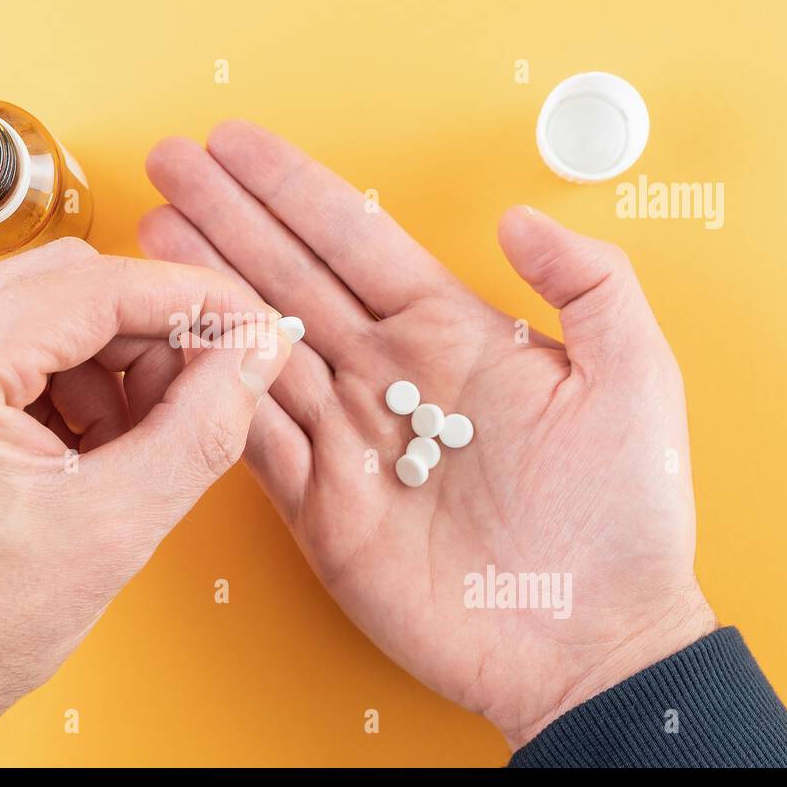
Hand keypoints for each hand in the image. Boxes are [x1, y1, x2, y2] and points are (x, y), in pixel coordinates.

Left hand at [0, 238, 293, 765]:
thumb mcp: (108, 528)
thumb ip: (201, 428)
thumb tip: (252, 356)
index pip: (100, 284)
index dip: (195, 302)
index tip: (253, 326)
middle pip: (73, 288)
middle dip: (152, 340)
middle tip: (205, 398)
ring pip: (49, 319)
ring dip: (113, 371)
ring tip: (133, 453)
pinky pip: (16, 357)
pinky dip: (72, 395)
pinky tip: (91, 459)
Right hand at [139, 121, 716, 748]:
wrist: (594, 641)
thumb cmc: (624, 514)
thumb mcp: (634, 376)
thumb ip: (588, 281)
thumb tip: (516, 216)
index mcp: (452, 335)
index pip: (355, 240)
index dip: (292, 189)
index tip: (238, 144)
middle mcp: (388, 377)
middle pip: (290, 277)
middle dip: (227, 217)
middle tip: (171, 164)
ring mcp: (348, 439)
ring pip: (258, 344)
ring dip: (204, 285)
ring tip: (152, 232)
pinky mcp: (322, 505)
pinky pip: (254, 433)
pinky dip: (213, 386)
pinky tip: (175, 335)